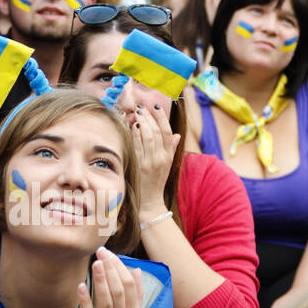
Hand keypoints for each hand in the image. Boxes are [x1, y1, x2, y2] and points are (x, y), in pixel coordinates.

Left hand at [78, 247, 142, 307]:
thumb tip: (136, 271)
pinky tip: (81, 287)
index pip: (130, 285)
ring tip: (95, 263)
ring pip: (107, 301)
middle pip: (119, 289)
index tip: (110, 253)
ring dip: (101, 280)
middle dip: (111, 269)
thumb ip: (135, 298)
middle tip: (100, 252)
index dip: (120, 267)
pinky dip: (86, 300)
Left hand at [131, 99, 179, 221]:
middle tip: (142, 107)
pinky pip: (136, 145)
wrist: (150, 201)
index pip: (168, 132)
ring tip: (136, 113)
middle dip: (149, 116)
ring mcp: (150, 162)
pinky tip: (130, 126)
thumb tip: (177, 134)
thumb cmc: (157, 181)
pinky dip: (134, 134)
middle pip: (157, 131)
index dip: (162, 117)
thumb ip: (172, 148)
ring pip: (147, 136)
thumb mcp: (168, 164)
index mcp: (169, 156)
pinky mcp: (139, 166)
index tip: (156, 106)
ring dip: (141, 122)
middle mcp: (161, 158)